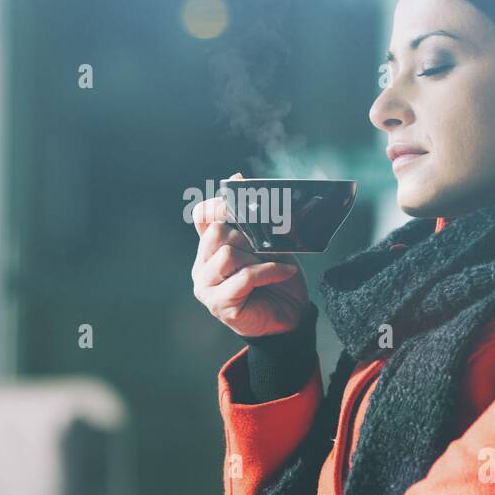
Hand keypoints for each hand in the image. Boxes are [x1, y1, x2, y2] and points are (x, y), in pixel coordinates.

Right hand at [192, 172, 309, 337]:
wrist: (291, 317)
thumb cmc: (277, 280)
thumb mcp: (266, 243)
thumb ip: (251, 218)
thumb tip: (237, 177)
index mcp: (210, 248)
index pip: (202, 216)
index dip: (222, 204)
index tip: (245, 201)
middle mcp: (202, 267)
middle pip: (217, 232)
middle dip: (248, 236)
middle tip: (268, 247)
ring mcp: (207, 288)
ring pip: (227, 254)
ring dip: (258, 257)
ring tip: (275, 264)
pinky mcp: (220, 305)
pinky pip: (244, 277)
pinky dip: (269, 271)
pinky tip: (285, 272)